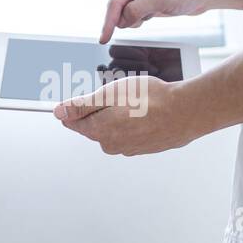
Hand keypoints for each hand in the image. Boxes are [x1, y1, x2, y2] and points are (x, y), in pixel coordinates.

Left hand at [54, 76, 205, 155]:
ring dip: (119, 115)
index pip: (73, 121)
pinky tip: (146, 111)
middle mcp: (111, 144)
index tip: (83, 98)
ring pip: (113, 128)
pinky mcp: (143, 147)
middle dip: (101, 109)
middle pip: (94, 124)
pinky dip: (134, 122)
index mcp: (98, 131)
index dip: (75, 107)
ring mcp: (128, 148)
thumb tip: (58, 111)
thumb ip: (81, 105)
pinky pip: (130, 132)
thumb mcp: (109, 95)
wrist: (185, 112)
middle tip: (118, 94)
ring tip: (136, 101)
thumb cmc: (150, 101)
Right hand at [99, 0, 217, 42]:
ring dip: (136, 19)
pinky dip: (141, 19)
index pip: (114, 2)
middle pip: (116, 8)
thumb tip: (121, 21)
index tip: (103, 39)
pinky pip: (132, 16)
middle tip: (148, 16)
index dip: (108, 22)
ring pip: (123, 15)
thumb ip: (138, 9)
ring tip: (156, 10)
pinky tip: (155, 12)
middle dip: (128, 18)